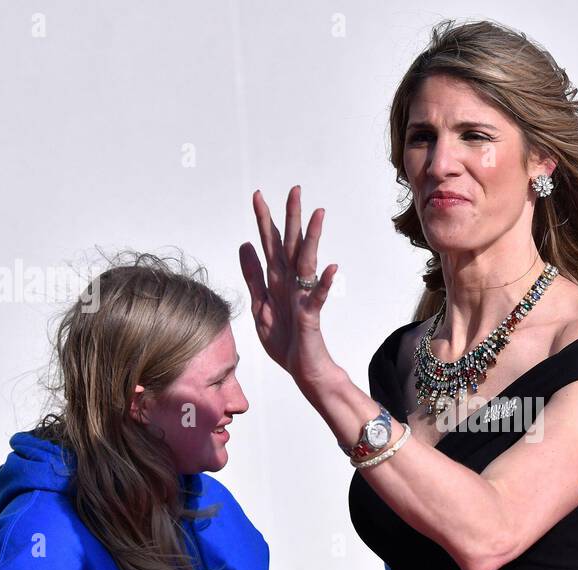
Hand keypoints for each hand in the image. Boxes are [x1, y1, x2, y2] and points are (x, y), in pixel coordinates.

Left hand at [238, 186, 340, 386]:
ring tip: (318, 214)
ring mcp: (303, 298)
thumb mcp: (259, 306)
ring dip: (313, 239)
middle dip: (291, 218)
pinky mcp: (311, 317)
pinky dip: (325, 284)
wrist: (304, 371)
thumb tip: (245, 244)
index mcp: (277, 281)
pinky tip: (332, 268)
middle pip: (292, 245)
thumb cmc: (286, 341)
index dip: (264, 220)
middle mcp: (291, 284)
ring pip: (307, 263)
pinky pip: (318, 298)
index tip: (258, 195)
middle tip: (294, 189)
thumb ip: (253, 276)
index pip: (271, 244)